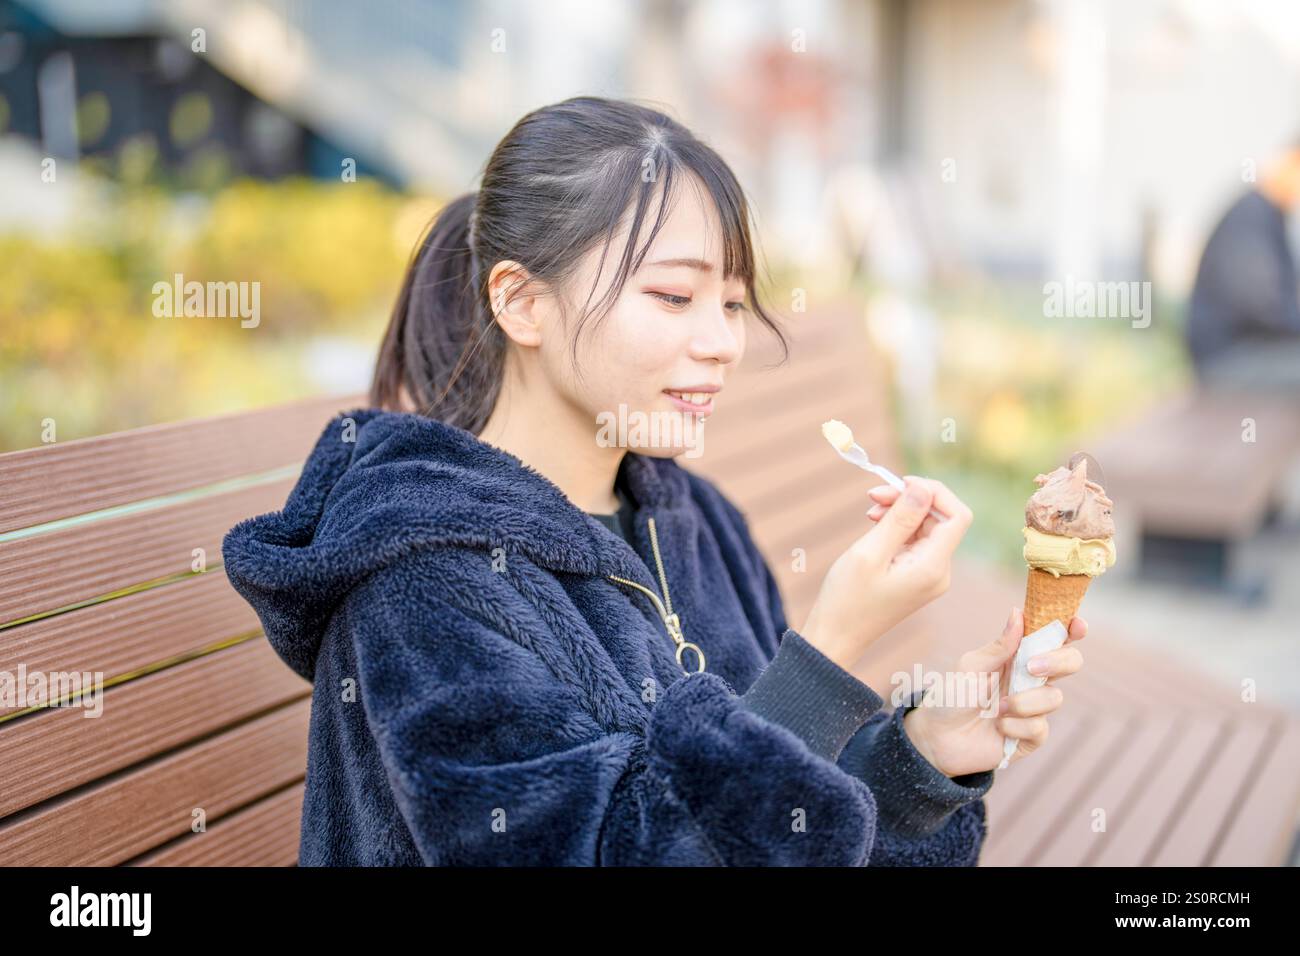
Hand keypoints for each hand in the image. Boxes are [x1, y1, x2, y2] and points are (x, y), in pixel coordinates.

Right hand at [800, 477, 972, 669]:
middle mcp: (939, 572)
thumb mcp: (870, 552)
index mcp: (933, 567)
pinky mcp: (917, 575)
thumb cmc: (847, 598)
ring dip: (901, 511)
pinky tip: (875, 524)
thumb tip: (923, 488)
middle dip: (910, 499)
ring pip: (926, 527)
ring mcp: (929, 575)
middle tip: (873, 494)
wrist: (836, 636)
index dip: (934, 492)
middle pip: (940, 518)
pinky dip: (897, 527)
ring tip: (870, 510)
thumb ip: (900, 518)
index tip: (901, 484)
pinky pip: (916, 540)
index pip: (957, 516)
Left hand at [902, 608, 1087, 776]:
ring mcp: (1034, 708)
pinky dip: (1017, 726)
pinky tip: (999, 728)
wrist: (937, 737)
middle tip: (1031, 668)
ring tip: (996, 708)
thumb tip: (1018, 612)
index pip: (1053, 638)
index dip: (1071, 629)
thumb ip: (998, 646)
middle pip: (1070, 663)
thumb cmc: (951, 696)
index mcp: (1018, 657)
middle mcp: (1031, 680)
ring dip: (1023, 702)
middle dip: (1058, 662)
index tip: (1076, 625)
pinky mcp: (1031, 736)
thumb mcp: (970, 666)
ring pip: (1055, 698)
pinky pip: (1040, 728)